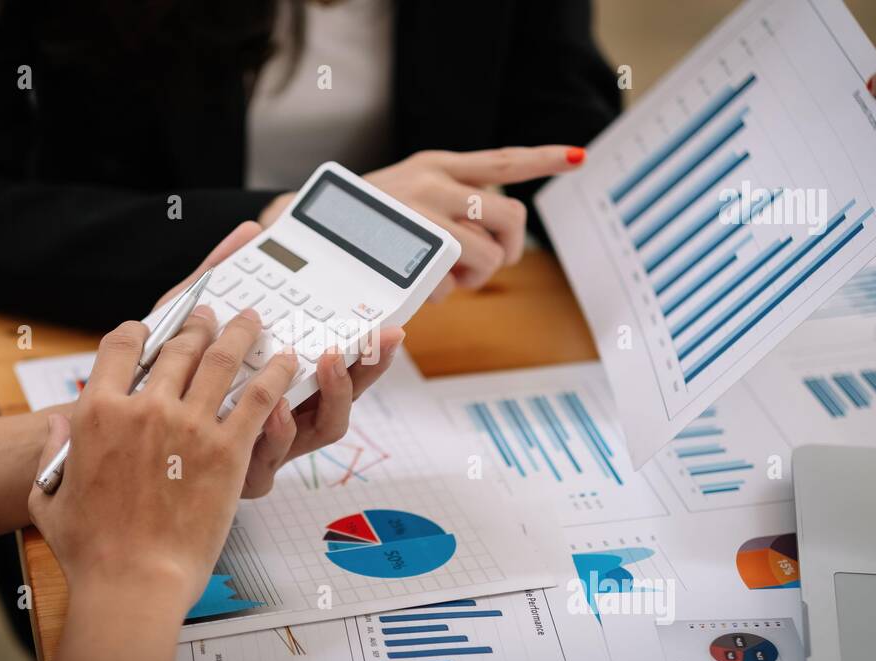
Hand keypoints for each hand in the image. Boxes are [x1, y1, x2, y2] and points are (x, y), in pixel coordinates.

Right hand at [28, 309, 299, 613]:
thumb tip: (57, 424)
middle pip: (176, 347)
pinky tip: (286, 360)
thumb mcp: (49, 496)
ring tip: (251, 320)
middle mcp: (145, 408)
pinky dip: (275, 374)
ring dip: (238, 334)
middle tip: (209, 317)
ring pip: (220, 361)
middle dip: (196, 325)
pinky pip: (258, 398)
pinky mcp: (227, 449)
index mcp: (97, 413)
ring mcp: (189, 426)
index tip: (150, 329)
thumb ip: (52, 452)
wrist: (134, 580)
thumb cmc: (91, 550)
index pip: (119, 347)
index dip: (136, 332)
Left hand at [153, 223, 407, 498]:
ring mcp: (258, 451)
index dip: (368, 353)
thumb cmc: (146, 380)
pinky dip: (274, 430)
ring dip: (330, 393)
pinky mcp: (231, 474)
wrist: (103, 442)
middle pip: (341, 402)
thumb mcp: (181, 319)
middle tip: (374, 339)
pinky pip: (267, 459)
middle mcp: (276, 425)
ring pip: (315, 431)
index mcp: (276, 391)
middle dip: (365, 370)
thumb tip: (249, 229)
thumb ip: (216, 275)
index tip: (388, 326)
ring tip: (325, 359)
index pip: (336, 372)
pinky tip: (269, 405)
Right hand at [259, 146, 585, 299]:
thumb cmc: (351, 225)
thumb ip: (439, 206)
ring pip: (487, 253)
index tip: (578, 156)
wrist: (297, 233)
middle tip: (481, 267)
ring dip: (477, 276)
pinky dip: (451, 289)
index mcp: (434, 165)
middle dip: (507, 249)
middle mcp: (433, 182)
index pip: (501, 160)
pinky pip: (456, 275)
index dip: (544, 158)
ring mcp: (424, 214)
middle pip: (508, 215)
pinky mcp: (413, 249)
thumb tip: (482, 239)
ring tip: (449, 282)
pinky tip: (424, 287)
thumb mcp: (397, 197)